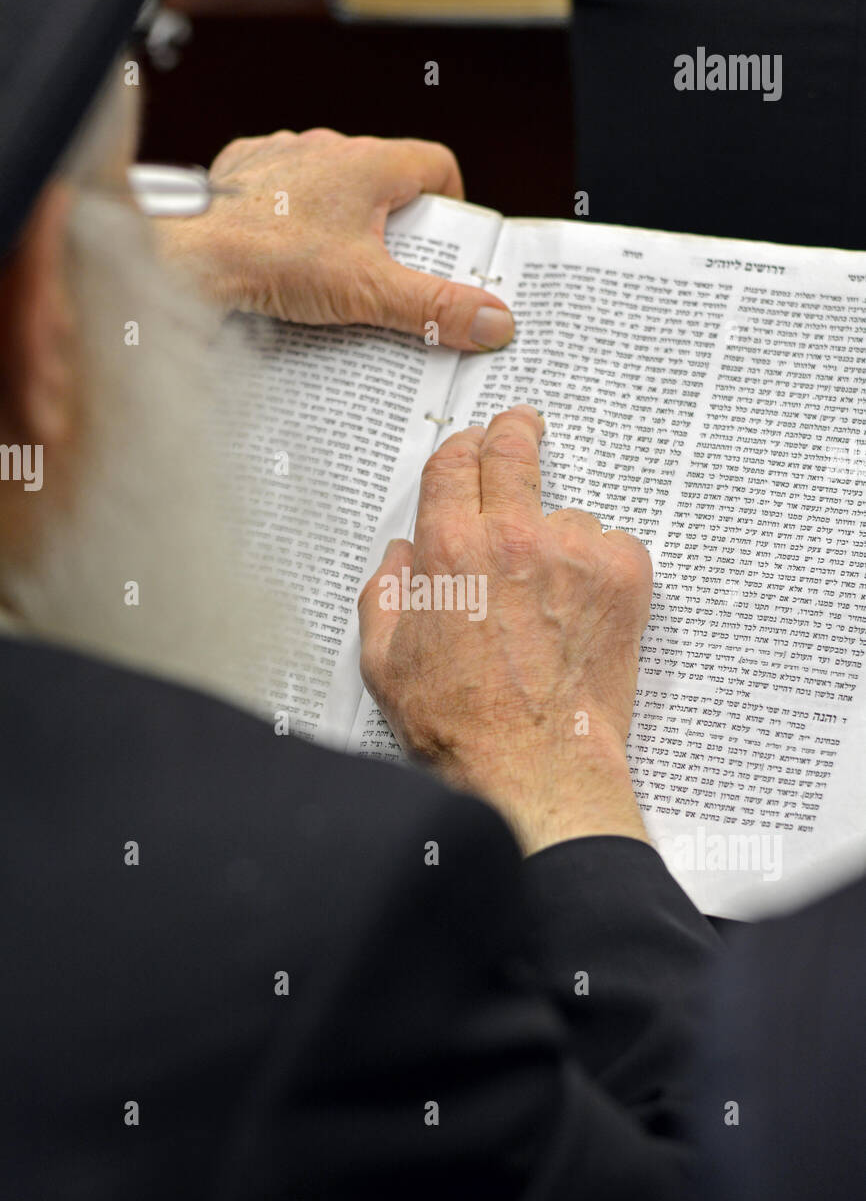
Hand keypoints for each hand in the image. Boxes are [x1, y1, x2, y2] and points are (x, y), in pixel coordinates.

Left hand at [154, 128, 514, 351]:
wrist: (187, 255)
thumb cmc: (273, 260)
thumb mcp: (370, 292)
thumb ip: (436, 309)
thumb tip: (494, 322)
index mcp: (369, 163)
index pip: (436, 164)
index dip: (450, 204)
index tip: (448, 244)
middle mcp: (326, 147)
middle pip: (385, 179)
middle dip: (396, 226)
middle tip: (395, 274)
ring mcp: (281, 156)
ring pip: (332, 184)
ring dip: (343, 221)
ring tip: (337, 271)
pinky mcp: (242, 174)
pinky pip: (283, 190)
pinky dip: (292, 220)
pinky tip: (285, 256)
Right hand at [358, 405, 652, 855]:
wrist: (535, 769)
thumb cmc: (463, 727)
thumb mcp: (385, 662)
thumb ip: (385, 593)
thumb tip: (401, 560)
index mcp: (450, 549)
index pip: (456, 460)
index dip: (462, 447)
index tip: (472, 445)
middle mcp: (514, 539)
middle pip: (515, 450)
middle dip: (516, 432)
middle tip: (522, 430)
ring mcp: (575, 555)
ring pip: (567, 515)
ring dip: (556, 539)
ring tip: (547, 601)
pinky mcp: (623, 579)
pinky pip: (613, 546)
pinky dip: (600, 568)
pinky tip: (580, 612)